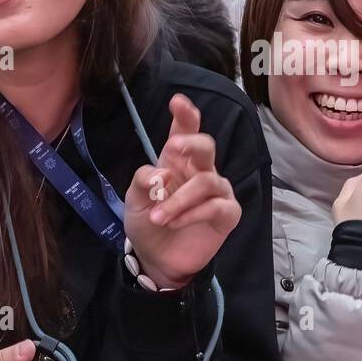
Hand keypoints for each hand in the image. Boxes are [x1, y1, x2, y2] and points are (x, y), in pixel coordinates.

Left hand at [124, 94, 240, 289]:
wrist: (156, 258)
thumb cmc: (148, 222)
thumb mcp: (135, 199)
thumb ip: (144, 180)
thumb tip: (162, 173)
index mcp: (177, 161)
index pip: (185, 132)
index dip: (185, 116)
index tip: (177, 102)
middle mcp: (201, 171)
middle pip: (206, 146)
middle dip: (191, 142)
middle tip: (171, 147)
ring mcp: (217, 192)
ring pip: (206, 182)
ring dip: (178, 200)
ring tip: (158, 217)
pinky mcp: (227, 215)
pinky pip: (217, 207)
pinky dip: (193, 214)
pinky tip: (174, 222)